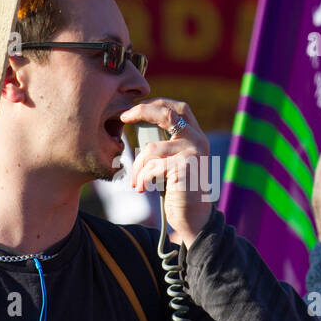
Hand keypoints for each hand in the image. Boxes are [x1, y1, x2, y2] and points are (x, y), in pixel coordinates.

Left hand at [121, 98, 212, 247]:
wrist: (193, 217)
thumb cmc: (177, 189)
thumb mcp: (170, 161)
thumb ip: (163, 143)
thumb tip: (136, 123)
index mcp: (195, 135)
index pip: (177, 107)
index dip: (154, 103)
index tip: (132, 110)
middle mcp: (198, 140)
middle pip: (166, 115)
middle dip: (141, 111)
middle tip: (122, 118)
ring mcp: (194, 153)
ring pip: (152, 149)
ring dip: (137, 166)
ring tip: (135, 181)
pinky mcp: (187, 168)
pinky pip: (154, 167)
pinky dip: (143, 178)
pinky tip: (143, 188)